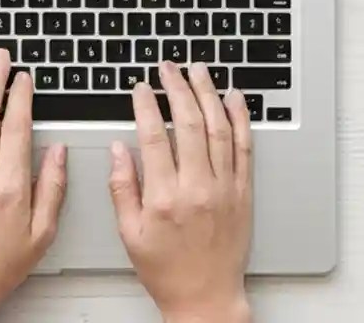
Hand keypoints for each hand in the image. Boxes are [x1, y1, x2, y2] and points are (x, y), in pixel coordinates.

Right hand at [109, 61, 253, 322]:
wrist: (206, 296)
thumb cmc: (166, 269)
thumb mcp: (130, 234)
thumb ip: (121, 188)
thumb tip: (118, 149)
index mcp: (164, 198)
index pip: (154, 137)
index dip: (147, 106)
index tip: (141, 88)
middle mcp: (197, 188)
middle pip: (189, 123)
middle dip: (177, 88)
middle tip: (169, 67)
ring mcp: (225, 187)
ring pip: (219, 128)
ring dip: (208, 93)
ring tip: (199, 71)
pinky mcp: (244, 191)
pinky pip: (244, 146)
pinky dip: (240, 118)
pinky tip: (233, 98)